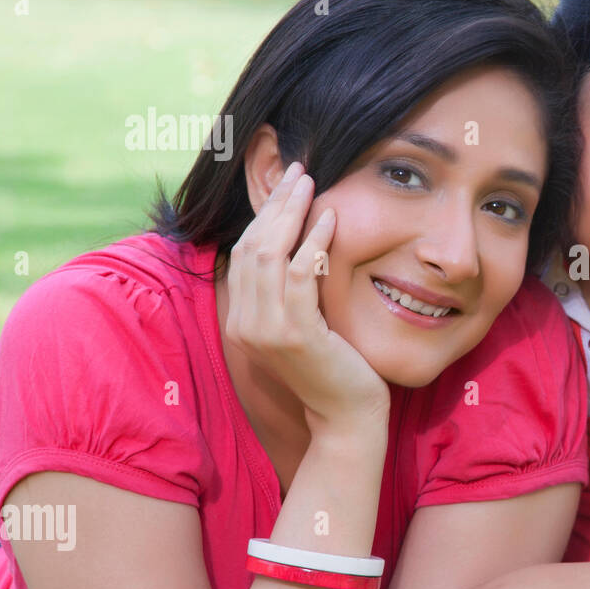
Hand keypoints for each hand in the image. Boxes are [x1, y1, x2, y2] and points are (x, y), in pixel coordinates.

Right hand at [225, 160, 389, 434]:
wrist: (347, 416)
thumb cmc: (334, 368)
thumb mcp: (304, 326)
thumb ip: (292, 293)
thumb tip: (299, 246)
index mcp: (242, 320)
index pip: (245, 253)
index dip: (265, 214)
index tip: (287, 185)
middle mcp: (245, 324)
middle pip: (252, 246)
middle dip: (275, 204)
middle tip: (299, 172)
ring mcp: (266, 331)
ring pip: (270, 255)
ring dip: (292, 214)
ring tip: (312, 185)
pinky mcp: (296, 335)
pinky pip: (301, 276)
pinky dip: (313, 243)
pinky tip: (331, 219)